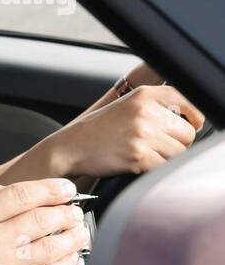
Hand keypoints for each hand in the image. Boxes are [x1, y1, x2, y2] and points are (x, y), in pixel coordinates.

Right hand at [0, 178, 88, 264]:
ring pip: (53, 248)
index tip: (65, 190)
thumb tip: (17, 192)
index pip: (24, 195)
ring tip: (80, 232)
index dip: (52, 190)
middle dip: (67, 212)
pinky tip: (71, 258)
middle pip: (44, 219)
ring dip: (73, 237)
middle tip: (75, 211)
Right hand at [50, 83, 204, 176]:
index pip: (191, 103)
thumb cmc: (99, 129)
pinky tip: (138, 164)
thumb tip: (193, 121)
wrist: (70, 147)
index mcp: (145, 95)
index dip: (194, 119)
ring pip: (179, 152)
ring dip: (166, 158)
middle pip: (188, 133)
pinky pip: (164, 167)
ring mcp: (142, 135)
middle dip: (178, 143)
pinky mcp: (138, 157)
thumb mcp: (127, 105)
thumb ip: (158, 107)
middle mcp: (145, 112)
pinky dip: (154, 169)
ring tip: (145, 154)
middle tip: (157, 146)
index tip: (189, 127)